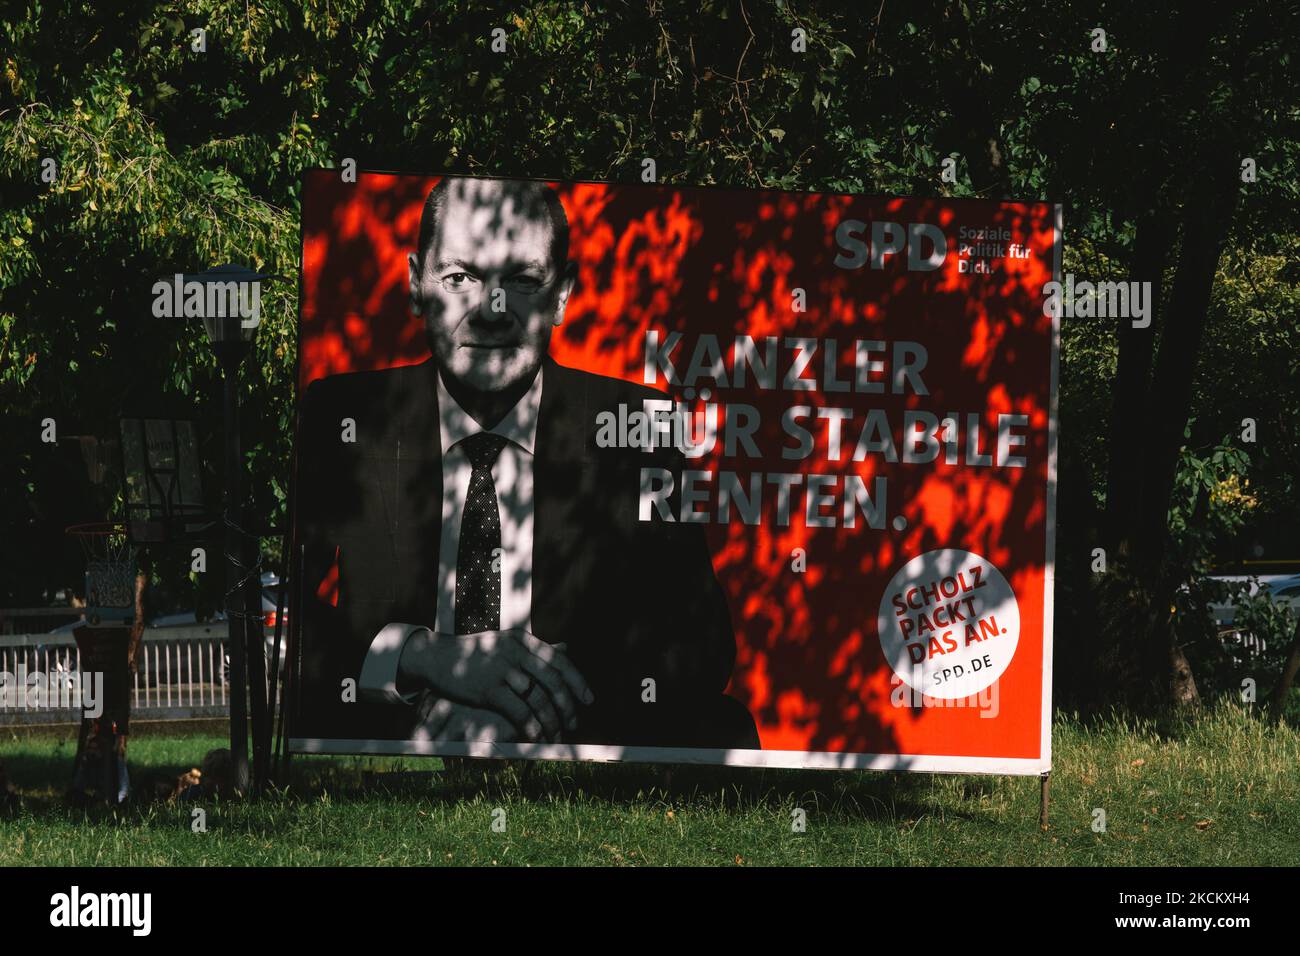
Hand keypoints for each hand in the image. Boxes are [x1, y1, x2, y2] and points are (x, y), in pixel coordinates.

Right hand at [398, 629, 591, 741]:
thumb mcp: (507, 644)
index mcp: (523, 639)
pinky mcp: (488, 688)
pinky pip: (519, 711)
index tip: (588, 699)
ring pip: (538, 698)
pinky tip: (537, 738)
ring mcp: (502, 669)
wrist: (436, 656)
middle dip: (567, 705)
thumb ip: (535, 649)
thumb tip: (566, 648)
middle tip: (574, 722)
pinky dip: (532, 727)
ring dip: (551, 721)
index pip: (558, 661)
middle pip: (552, 681)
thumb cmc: (475, 653)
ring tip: (557, 735)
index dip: (577, 681)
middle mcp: (515, 651)